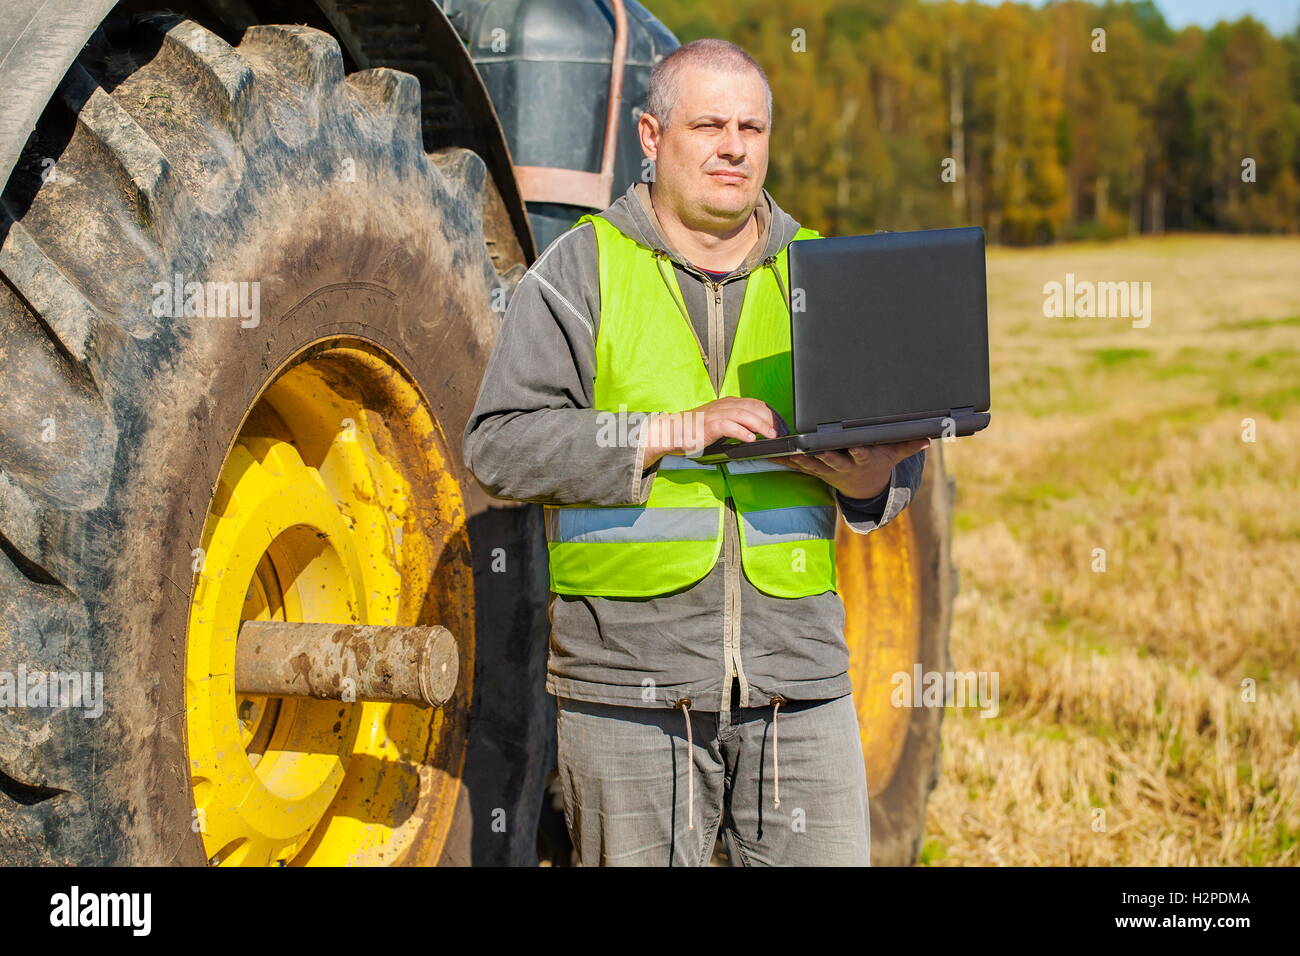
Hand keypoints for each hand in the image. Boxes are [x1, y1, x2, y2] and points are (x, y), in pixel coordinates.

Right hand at [641, 398, 782, 465]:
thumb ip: (736, 424)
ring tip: (771, 435)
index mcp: (728, 403)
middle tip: (781, 432)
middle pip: (753, 407)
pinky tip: (750, 439)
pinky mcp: (709, 425)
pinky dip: (741, 431)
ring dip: (760, 425)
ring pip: (744, 415)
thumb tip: (755, 432)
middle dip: (770, 419)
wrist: (672, 431)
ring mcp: (716, 414)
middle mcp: (724, 405)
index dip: (771, 414)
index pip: (756, 404)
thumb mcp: (719, 423)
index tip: (781, 425)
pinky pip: (729, 426)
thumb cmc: (695, 430)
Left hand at [770, 438, 929, 498]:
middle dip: (823, 454)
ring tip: (786, 450)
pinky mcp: (816, 470)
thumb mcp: (895, 453)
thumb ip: (908, 444)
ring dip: (798, 458)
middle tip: (813, 448)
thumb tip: (929, 438)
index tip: (853, 444)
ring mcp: (828, 470)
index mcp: (863, 459)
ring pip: (812, 463)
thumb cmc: (879, 462)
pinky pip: (798, 465)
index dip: (857, 450)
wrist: (864, 487)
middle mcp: (844, 466)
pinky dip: (785, 460)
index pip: (860, 454)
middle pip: (833, 459)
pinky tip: (771, 454)